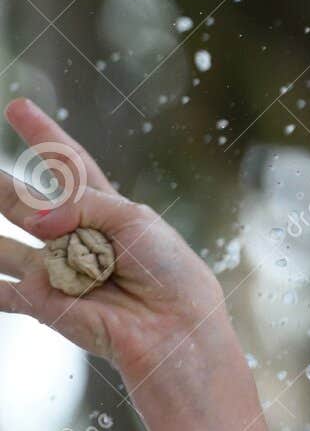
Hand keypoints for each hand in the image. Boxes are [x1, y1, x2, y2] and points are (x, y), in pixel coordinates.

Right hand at [0, 99, 225, 382]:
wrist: (172, 324)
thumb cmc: (166, 269)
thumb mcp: (133, 220)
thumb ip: (83, 207)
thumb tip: (36, 219)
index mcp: (103, 208)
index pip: (66, 163)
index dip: (43, 135)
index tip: (18, 107)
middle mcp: (72, 235)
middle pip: (22, 201)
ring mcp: (53, 267)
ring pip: (2, 243)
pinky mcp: (41, 301)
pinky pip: (0, 291)